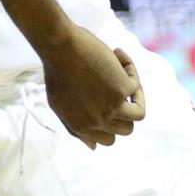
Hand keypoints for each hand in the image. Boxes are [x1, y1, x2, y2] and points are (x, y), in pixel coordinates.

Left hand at [43, 28, 144, 147]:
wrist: (60, 48)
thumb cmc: (57, 71)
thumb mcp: (60, 106)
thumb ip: (75, 128)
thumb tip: (93, 147)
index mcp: (80, 127)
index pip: (106, 140)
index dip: (110, 122)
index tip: (108, 101)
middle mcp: (98, 121)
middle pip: (125, 130)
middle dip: (123, 110)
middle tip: (116, 88)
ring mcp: (112, 107)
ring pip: (138, 115)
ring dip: (136, 97)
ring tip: (126, 79)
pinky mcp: (123, 90)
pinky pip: (136, 85)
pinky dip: (130, 69)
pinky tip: (118, 55)